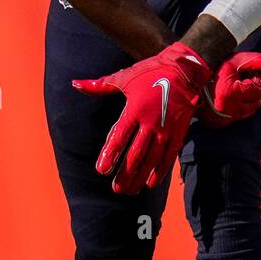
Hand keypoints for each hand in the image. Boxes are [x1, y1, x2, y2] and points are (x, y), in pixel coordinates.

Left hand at [72, 42, 212, 193]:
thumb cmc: (150, 72)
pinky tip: (150, 183)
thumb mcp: (124, 77)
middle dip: (125, 173)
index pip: (119, 136)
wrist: (184, 69)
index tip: (101, 170)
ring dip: (140, 176)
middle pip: (135, 153)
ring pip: (152, 159)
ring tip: (129, 190)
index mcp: (135, 108)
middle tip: (115, 189)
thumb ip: (99, 86)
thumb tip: (75, 84)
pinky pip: (169, 156)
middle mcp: (151, 121)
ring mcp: (166, 129)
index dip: (110, 154)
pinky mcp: (179, 132)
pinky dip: (160, 171)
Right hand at [196, 52, 260, 127]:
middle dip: (251, 92)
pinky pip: (236, 119)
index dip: (253, 79)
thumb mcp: (239, 60)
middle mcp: (228, 110)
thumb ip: (260, 61)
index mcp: (233, 94)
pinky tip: (228, 99)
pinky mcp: (218, 125)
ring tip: (234, 89)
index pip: (258, 91)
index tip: (243, 74)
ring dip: (246, 101)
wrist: (190, 78)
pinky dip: (236, 109)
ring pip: (248, 112)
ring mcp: (223, 119)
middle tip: (239, 82)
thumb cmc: (217, 67)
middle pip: (256, 104)